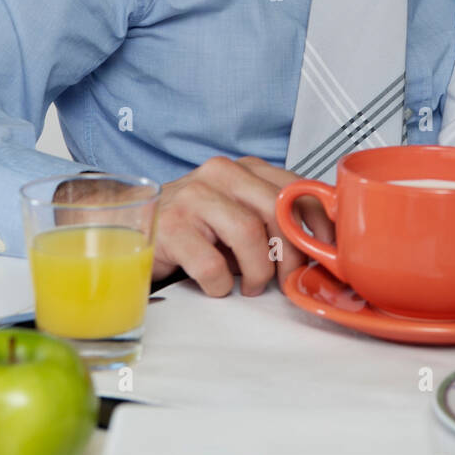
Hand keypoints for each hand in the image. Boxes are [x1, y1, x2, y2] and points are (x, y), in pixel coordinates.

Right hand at [150, 155, 334, 296]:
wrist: (125, 226)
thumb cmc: (192, 227)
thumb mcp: (237, 214)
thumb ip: (271, 219)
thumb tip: (319, 246)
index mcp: (243, 168)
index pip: (295, 187)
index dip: (317, 223)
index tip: (328, 250)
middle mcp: (219, 174)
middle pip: (275, 211)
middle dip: (290, 254)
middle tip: (288, 279)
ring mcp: (192, 197)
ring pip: (249, 234)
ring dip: (258, 271)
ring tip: (252, 285)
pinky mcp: (170, 228)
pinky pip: (212, 265)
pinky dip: (222, 285)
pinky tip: (218, 285)